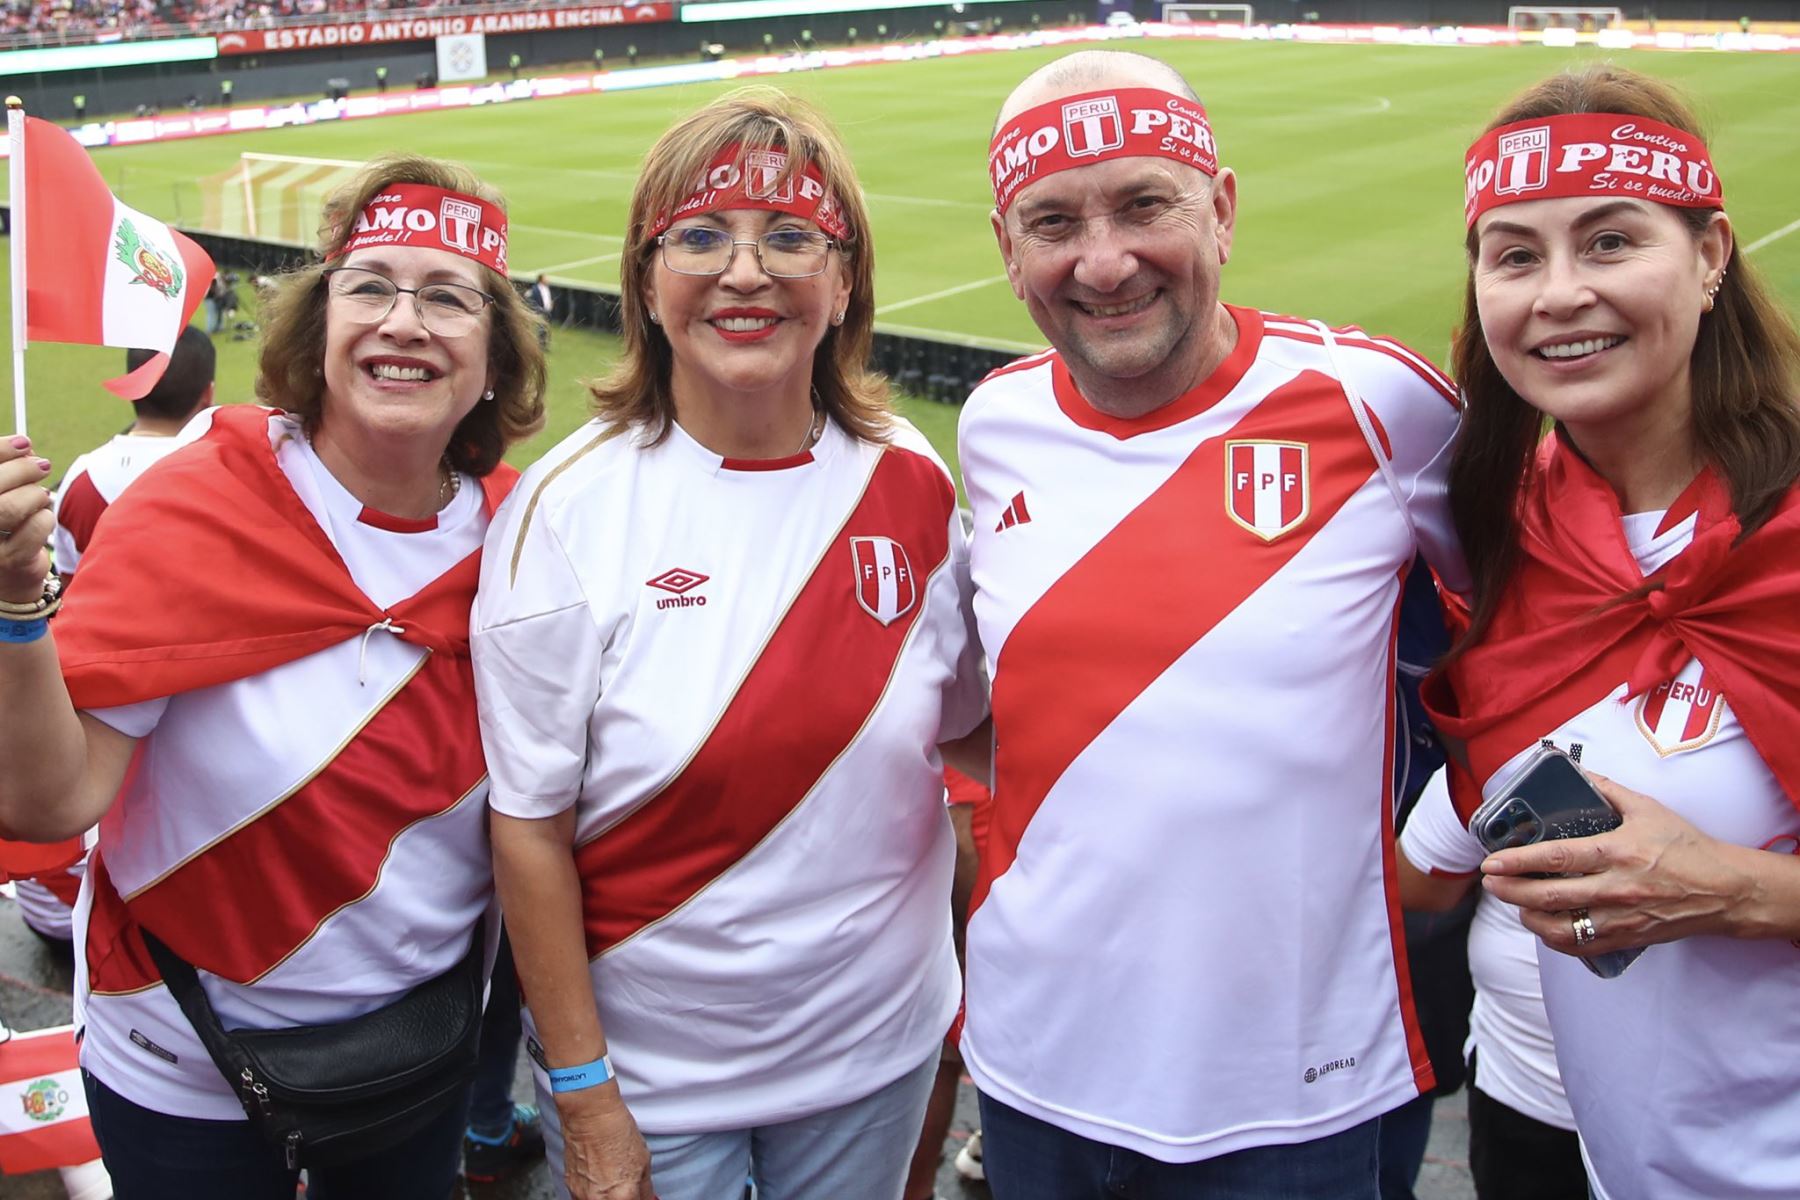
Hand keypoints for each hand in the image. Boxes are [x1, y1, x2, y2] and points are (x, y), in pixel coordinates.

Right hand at [0, 437, 53, 600]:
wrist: (6, 578)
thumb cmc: (2, 527)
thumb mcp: (1, 494)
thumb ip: (7, 470)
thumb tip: (24, 445)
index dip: (0, 449)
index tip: (24, 442)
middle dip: (23, 469)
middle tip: (43, 465)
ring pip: (10, 508)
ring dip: (34, 495)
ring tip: (40, 496)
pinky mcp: (7, 562)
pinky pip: (34, 528)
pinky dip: (45, 517)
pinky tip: (42, 518)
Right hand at [557, 1083, 656, 1199]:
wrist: (589, 1116)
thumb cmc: (615, 1132)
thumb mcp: (643, 1161)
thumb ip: (644, 1187)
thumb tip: (646, 1198)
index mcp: (624, 1196)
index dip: (639, 1199)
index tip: (638, 1195)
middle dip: (624, 1198)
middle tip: (627, 1188)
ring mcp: (583, 1196)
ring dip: (608, 1197)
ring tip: (612, 1181)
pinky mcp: (571, 1188)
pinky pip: (586, 1198)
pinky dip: (594, 1192)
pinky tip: (599, 1177)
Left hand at [1480, 774, 1757, 957]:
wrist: (1725, 889)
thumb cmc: (1687, 846)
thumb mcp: (1648, 809)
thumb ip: (1608, 790)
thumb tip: (1576, 771)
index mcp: (1617, 852)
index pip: (1557, 858)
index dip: (1519, 861)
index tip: (1491, 861)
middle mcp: (1616, 888)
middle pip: (1549, 896)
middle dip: (1510, 890)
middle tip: (1489, 882)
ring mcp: (1621, 918)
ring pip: (1560, 927)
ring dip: (1528, 916)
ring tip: (1513, 902)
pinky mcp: (1627, 938)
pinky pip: (1581, 947)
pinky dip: (1554, 939)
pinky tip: (1542, 925)